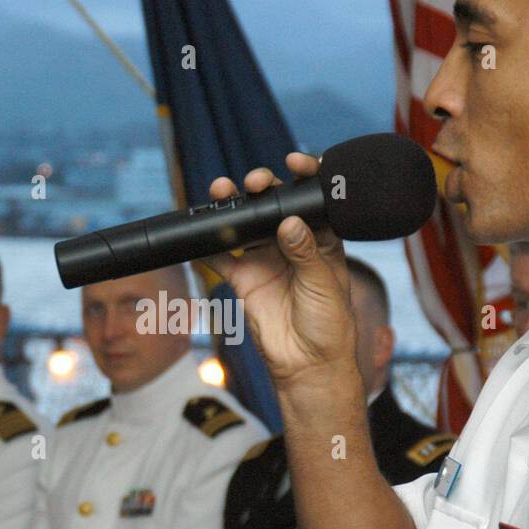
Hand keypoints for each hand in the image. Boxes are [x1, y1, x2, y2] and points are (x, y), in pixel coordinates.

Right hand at [201, 154, 359, 392]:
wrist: (307, 364)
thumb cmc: (329, 325)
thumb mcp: (324, 285)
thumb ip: (305, 252)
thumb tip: (289, 222)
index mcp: (322, 240)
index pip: (311, 200)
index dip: (304, 178)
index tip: (296, 164)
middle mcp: (292, 244)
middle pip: (273, 206)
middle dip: (263, 188)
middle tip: (256, 183)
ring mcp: (265, 259)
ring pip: (244, 225)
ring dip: (232, 207)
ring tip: (222, 192)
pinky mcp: (243, 279)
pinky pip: (221, 257)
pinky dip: (207, 244)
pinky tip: (199, 231)